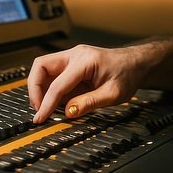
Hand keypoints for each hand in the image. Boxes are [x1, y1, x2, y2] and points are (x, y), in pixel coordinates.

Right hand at [28, 44, 144, 122]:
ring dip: (40, 89)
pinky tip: (57, 102)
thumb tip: (68, 112)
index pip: (58, 84)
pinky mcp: (71, 65)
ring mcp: (72, 58)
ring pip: (43, 69)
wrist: (136, 64)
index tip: (40, 118)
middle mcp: (75, 55)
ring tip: (47, 108)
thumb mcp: (113, 94)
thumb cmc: (128, 75)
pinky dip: (49, 89)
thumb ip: (90, 103)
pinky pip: (52, 75)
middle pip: (40, 66)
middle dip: (35, 89)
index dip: (46, 103)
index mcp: (85, 60)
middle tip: (39, 109)